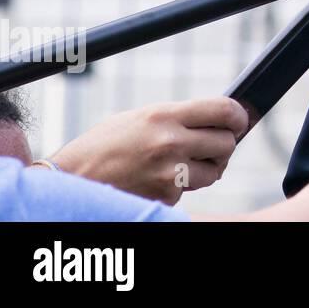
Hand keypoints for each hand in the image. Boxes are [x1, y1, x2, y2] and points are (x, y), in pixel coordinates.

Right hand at [50, 97, 246, 203]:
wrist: (69, 179)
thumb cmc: (105, 145)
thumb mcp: (140, 117)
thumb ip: (179, 117)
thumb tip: (220, 118)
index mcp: (164, 115)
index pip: (224, 110)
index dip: (238, 116)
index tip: (239, 121)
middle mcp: (170, 142)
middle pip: (227, 143)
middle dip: (224, 144)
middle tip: (212, 146)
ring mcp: (169, 172)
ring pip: (216, 171)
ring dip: (208, 168)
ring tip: (185, 163)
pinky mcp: (165, 196)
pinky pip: (190, 189)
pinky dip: (183, 186)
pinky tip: (160, 178)